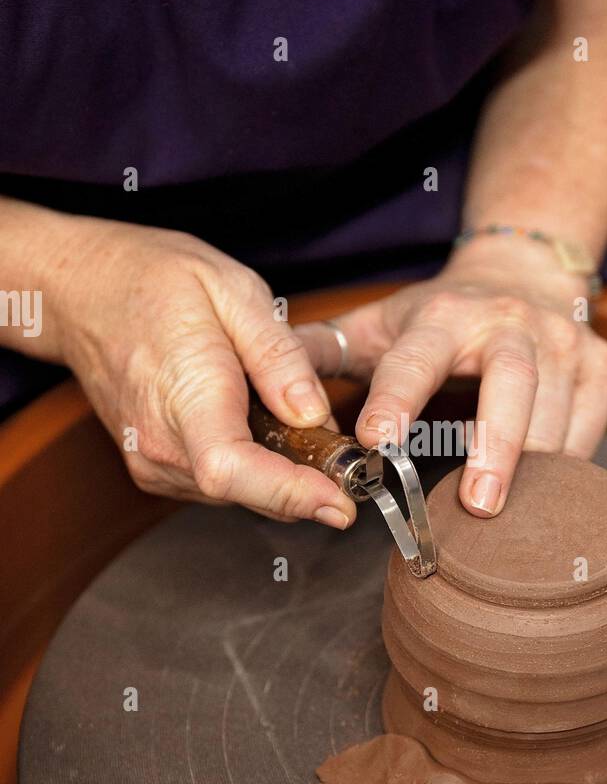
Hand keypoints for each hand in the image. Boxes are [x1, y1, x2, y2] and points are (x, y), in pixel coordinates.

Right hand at [50, 218, 356, 527]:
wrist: (84, 291)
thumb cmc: (155, 281)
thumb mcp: (233, 290)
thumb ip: (278, 356)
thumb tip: (315, 414)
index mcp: (184, 393)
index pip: (232, 469)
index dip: (291, 493)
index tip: (341, 502)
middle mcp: (160, 443)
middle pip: (247, 492)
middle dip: (306, 484)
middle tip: (346, 456)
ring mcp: (152, 462)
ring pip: (239, 494)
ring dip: (281, 474)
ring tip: (296, 424)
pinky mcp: (154, 468)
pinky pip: (220, 484)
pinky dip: (254, 466)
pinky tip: (258, 424)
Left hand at [295, 238, 606, 516]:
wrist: (523, 272)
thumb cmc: (440, 315)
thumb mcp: (378, 323)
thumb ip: (319, 355)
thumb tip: (261, 389)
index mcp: (442, 317)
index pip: (415, 361)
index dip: (396, 400)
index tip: (376, 441)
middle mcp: (507, 324)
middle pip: (512, 384)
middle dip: (496, 445)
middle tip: (478, 506)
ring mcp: (562, 341)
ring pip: (557, 411)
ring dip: (537, 467)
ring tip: (515, 520)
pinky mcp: (601, 364)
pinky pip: (592, 423)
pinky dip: (572, 462)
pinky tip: (550, 494)